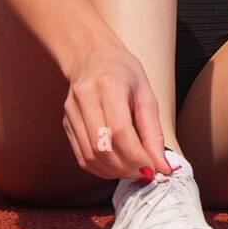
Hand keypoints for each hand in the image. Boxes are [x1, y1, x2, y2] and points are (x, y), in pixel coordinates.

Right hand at [62, 35, 172, 181]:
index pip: (120, 131)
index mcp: (108, 85)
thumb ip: (154, 132)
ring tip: (132, 170)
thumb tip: (161, 166)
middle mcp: (85, 98)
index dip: (137, 157)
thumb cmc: (124, 72)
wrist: (92, 56)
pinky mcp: (66, 123)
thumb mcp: (146, 93)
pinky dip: (101, 169)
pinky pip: (82, 157)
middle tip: (145, 172)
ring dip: (114, 172)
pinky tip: (116, 166)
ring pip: (90, 157)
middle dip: (127, 168)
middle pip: (103, 147)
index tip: (153, 169)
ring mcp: (71, 112)